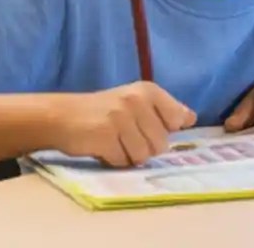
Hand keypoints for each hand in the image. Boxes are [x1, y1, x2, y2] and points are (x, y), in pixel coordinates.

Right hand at [50, 81, 196, 167]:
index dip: (165, 130)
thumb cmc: (104, 111)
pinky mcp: (105, 136)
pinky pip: (122, 161)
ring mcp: (120, 118)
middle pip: (161, 143)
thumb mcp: (136, 102)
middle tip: (125, 136)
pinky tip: (103, 148)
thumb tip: (192, 118)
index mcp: (149, 91)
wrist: (61, 116)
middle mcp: (136, 100)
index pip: (177, 119)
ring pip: (143, 155)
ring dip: (129, 156)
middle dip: (145, 147)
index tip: (147, 127)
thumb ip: (165, 110)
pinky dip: (113, 160)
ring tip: (114, 142)